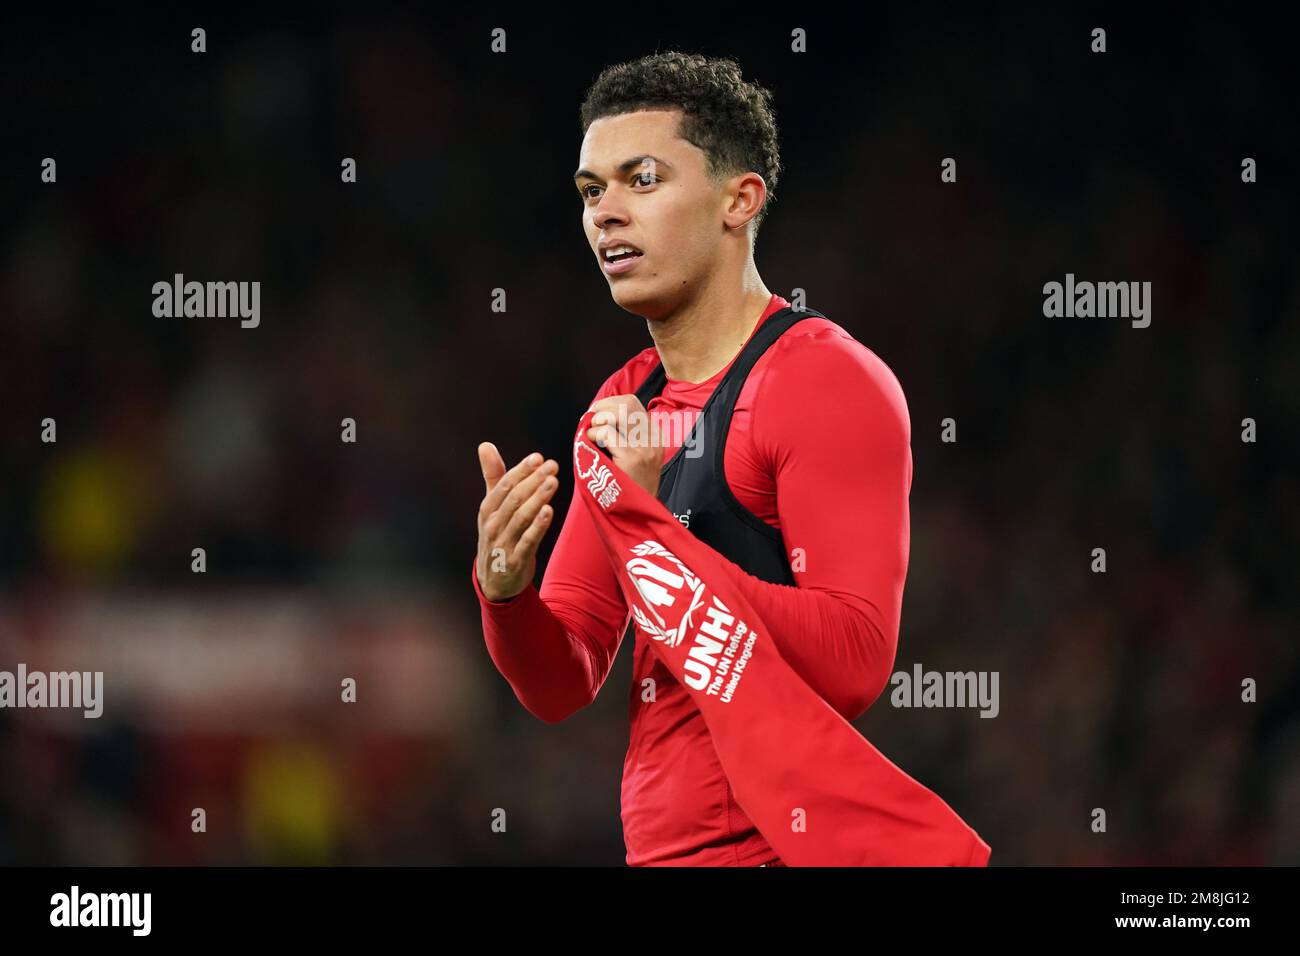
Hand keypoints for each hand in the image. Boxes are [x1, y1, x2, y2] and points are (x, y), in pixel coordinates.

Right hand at [475, 443, 559, 601]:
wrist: (494, 580)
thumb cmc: (497, 535)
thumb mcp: (492, 507)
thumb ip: (493, 476)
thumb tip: (485, 445)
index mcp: (487, 509)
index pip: (504, 485)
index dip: (521, 471)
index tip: (537, 457)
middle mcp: (492, 524)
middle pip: (514, 499)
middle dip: (533, 481)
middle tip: (552, 466)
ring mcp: (503, 543)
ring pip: (521, 517)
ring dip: (537, 498)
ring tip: (553, 482)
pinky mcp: (516, 560)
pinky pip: (527, 541)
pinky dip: (537, 526)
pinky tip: (549, 511)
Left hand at [585, 395, 664, 496]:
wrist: (638, 514)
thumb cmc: (629, 486)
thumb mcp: (634, 456)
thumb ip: (622, 435)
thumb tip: (597, 415)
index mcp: (654, 435)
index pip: (632, 403)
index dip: (609, 403)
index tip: (596, 413)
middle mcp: (653, 439)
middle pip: (626, 403)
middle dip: (602, 407)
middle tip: (590, 420)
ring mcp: (644, 448)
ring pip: (618, 413)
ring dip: (598, 420)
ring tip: (592, 434)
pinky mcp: (632, 458)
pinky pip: (606, 432)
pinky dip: (593, 434)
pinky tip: (591, 445)